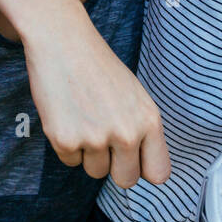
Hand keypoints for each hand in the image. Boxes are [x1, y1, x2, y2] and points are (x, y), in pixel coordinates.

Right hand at [23, 13, 170, 188]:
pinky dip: (66, 145)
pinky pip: (70, 162)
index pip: (159, 173)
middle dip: (114, 167)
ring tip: (84, 119)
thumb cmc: (98, 66)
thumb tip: (144, 167)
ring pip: (95, 171)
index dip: (144, 170)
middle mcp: (126, 133)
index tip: (134, 162)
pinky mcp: (65, 140)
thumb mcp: (135, 96)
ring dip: (88, 154)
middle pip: (125, 180)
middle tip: (103, 141)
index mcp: (149, 121)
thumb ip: (143, 131)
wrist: (63, 42)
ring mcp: (95, 138)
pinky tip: (67, 116)